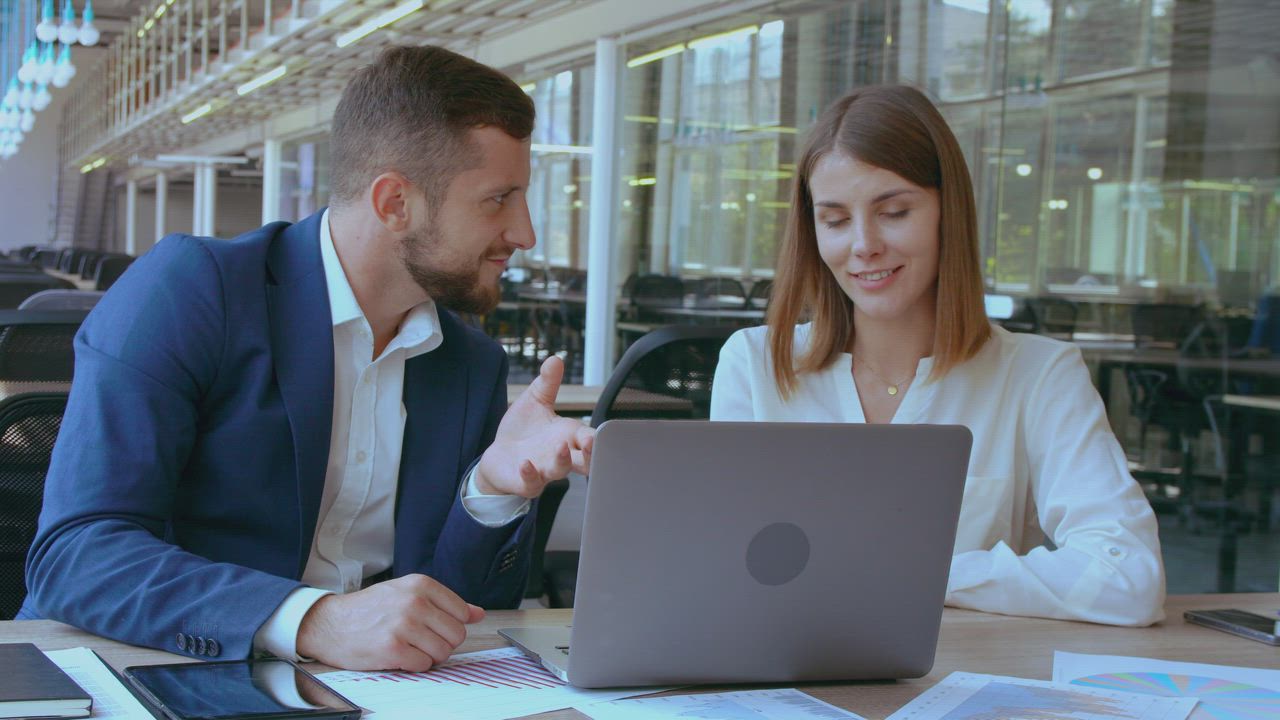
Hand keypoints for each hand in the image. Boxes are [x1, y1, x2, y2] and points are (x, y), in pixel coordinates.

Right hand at [295, 574, 484, 670]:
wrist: (330, 624)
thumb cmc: (369, 609)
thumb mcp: (407, 593)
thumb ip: (445, 603)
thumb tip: (477, 613)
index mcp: (421, 585)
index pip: (462, 612)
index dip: (451, 625)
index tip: (435, 627)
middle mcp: (415, 602)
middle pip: (456, 635)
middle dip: (442, 643)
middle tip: (421, 640)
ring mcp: (404, 626)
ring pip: (443, 652)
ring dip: (430, 655)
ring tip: (410, 647)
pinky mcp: (393, 649)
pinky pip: (425, 665)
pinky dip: (415, 665)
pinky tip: (400, 655)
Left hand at [475, 355, 593, 497]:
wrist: (499, 456)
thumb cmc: (524, 431)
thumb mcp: (535, 402)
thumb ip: (547, 383)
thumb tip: (555, 359)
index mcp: (569, 436)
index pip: (590, 439)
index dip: (596, 438)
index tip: (597, 434)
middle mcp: (561, 456)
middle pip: (585, 461)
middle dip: (591, 455)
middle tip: (592, 444)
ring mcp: (545, 471)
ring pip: (560, 471)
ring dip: (562, 460)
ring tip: (560, 447)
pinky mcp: (525, 482)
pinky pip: (531, 482)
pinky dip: (530, 474)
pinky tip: (526, 464)